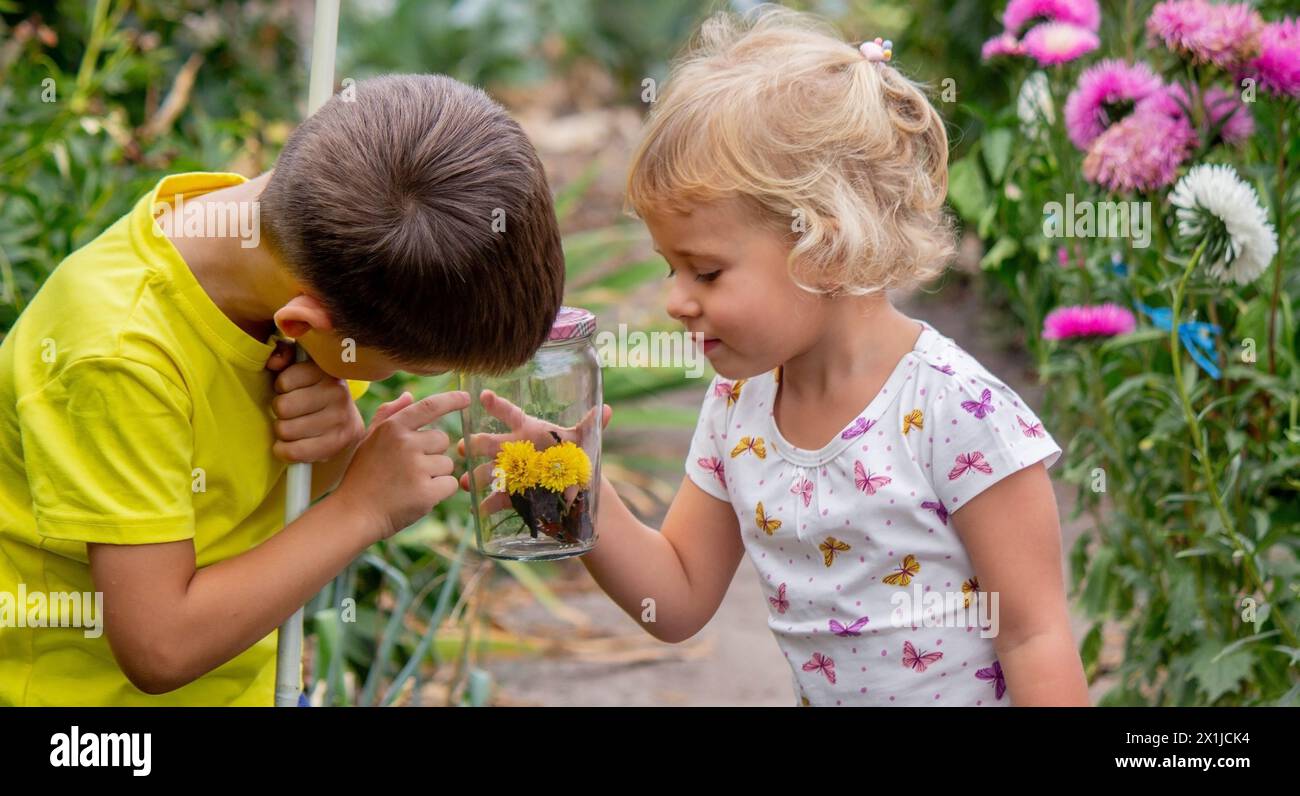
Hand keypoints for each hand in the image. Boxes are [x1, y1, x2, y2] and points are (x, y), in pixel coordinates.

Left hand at [267, 341, 364, 462]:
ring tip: (295, 426)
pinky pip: (294, 451)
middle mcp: (338, 391)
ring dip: (283, 431)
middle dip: (280, 412)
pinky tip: (293, 444)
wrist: (344, 426)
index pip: (284, 381)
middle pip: (283, 407)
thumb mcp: (297, 368)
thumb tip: (273, 362)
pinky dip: (285, 450)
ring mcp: (341, 418)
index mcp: (326, 369)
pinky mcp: (338, 442)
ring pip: (286, 430)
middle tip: (291, 412)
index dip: (281, 388)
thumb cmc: (311, 393)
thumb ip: (283, 354)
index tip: (291, 390)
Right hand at [334, 390, 469, 540]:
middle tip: (408, 469)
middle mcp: (406, 444)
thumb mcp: (368, 440)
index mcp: (392, 428)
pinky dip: (440, 492)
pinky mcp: (426, 492)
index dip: (451, 400)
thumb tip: (410, 395)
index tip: (466, 397)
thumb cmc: (362, 476)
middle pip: (443, 440)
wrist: (354, 513)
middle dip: (433, 453)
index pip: (429, 407)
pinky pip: (450, 484)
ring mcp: (416, 468)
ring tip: (409, 484)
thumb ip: (389, 415)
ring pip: (448, 463)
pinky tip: (417, 496)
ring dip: (436, 475)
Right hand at [456, 389, 611, 514]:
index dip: (496, 405)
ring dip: (476, 476)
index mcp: (527, 430)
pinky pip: (496, 500)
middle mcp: (513, 449)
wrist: (574, 489)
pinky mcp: (511, 495)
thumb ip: (591, 426)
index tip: (484, 396)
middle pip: (489, 443)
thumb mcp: (583, 441)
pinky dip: (487, 505)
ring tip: (468, 482)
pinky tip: (480, 510)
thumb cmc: (572, 456)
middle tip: (465, 446)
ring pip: (487, 472)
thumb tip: (607, 410)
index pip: (509, 414)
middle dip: (474, 444)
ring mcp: (509, 472)